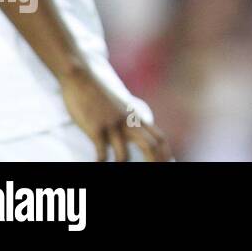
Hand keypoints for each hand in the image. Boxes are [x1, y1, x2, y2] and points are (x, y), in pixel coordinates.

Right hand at [59, 68, 173, 160]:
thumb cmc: (100, 96)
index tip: (169, 163)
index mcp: (136, 118)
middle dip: (155, 162)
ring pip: (125, 154)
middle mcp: (129, 122)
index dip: (166, 153)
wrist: (82, 79)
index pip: (160, 138)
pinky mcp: (95, 128)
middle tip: (154, 174)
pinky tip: (97, 164)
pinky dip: (101, 162)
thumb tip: (139, 132)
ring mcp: (112, 125)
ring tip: (117, 169)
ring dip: (122, 166)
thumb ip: (131, 119)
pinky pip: (102, 152)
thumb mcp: (123, 106)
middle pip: (150, 146)